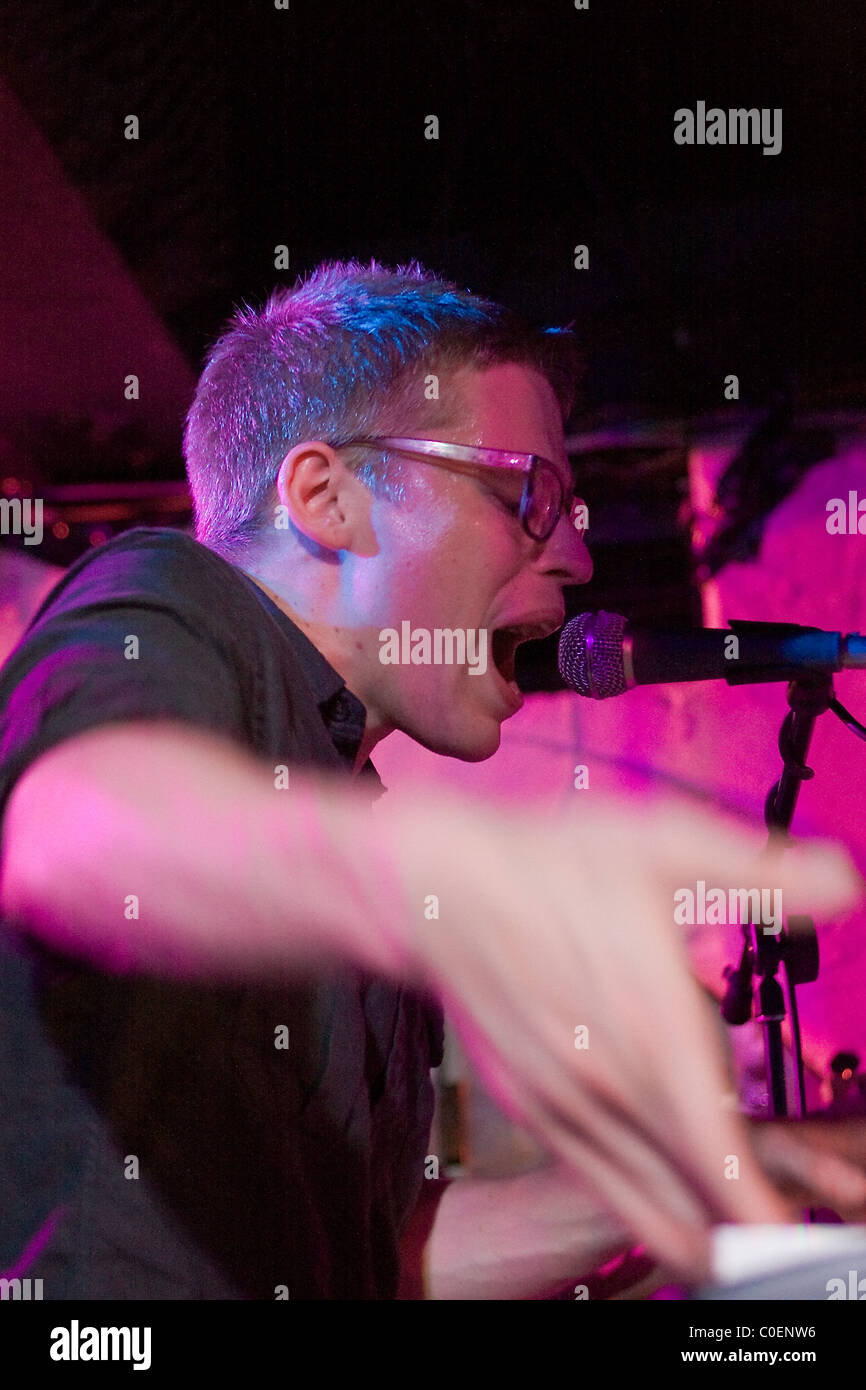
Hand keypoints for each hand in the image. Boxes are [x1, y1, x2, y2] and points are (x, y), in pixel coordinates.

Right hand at [384, 791, 859, 1281]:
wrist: (440, 890)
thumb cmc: (550, 866)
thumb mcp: (665, 848)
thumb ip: (763, 876)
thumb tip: (841, 882)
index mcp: (657, 1031)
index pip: (727, 1166)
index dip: (773, 1218)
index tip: (807, 1231)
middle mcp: (612, 1087)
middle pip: (696, 1206)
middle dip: (752, 1231)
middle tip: (790, 1227)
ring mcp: (566, 1107)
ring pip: (649, 1208)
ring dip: (701, 1226)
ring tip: (739, 1224)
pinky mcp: (533, 1109)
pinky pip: (601, 1182)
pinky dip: (647, 1204)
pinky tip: (674, 1196)